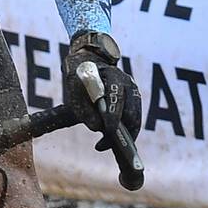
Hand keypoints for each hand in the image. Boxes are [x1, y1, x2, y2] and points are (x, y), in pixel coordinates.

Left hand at [62, 32, 141, 149]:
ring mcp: (133, 92)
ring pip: (134, 119)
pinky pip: (133, 121)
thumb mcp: (74, 87)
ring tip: (104, 145)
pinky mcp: (133, 102)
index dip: (112, 115)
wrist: (89, 61)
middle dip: (117, 131)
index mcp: (112, 74)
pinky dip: (125, 134)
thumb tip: (97, 127)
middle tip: (101, 145)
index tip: (106, 131)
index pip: (116, 97)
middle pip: (130, 112)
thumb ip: (82, 106)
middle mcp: (127, 83)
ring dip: (123, 136)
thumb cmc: (79, 77)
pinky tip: (113, 143)